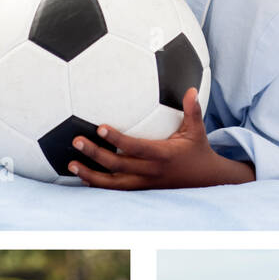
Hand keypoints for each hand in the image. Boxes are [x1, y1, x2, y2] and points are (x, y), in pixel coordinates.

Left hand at [67, 88, 251, 189]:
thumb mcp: (198, 131)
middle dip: (96, 155)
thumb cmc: (198, 151)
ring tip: (72, 165)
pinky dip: (99, 184)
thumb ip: (193, 110)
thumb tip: (191, 89)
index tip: (100, 128)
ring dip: (91, 174)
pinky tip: (83, 178)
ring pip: (114, 183)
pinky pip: (117, 189)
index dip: (118, 139)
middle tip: (77, 141)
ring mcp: (145, 183)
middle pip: (119, 165)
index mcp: (163, 155)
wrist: (206, 181)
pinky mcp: (142, 189)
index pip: (136, 147)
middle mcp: (151, 171)